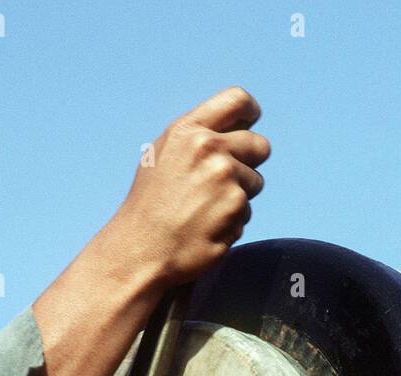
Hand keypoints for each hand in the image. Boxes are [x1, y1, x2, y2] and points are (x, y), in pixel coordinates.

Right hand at [105, 86, 270, 289]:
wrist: (141, 250)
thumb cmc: (150, 206)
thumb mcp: (162, 157)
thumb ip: (196, 138)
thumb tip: (237, 127)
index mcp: (187, 131)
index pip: (237, 100)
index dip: (250, 112)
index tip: (250, 124)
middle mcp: (208, 148)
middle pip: (259, 145)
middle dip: (248, 164)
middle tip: (221, 185)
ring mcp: (225, 177)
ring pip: (255, 182)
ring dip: (238, 197)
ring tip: (203, 211)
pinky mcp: (236, 206)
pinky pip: (247, 211)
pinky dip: (232, 222)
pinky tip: (205, 228)